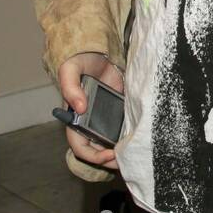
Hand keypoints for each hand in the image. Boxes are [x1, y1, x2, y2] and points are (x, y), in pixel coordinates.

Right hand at [58, 50, 124, 170]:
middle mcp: (89, 122)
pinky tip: (141, 140)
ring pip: (111, 144)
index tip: (109, 154)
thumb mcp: (70, 69)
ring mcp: (105, 119)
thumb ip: (70, 87)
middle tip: (125, 161)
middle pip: (97, 151)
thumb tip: (79, 108)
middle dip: (109, 160)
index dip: (93, 155)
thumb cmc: (80, 60)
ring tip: (135, 155)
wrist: (101, 50)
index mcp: (74, 118)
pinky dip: (131, 138)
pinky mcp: (119, 112)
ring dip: (121, 152)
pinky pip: (124, 130)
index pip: (80, 147)